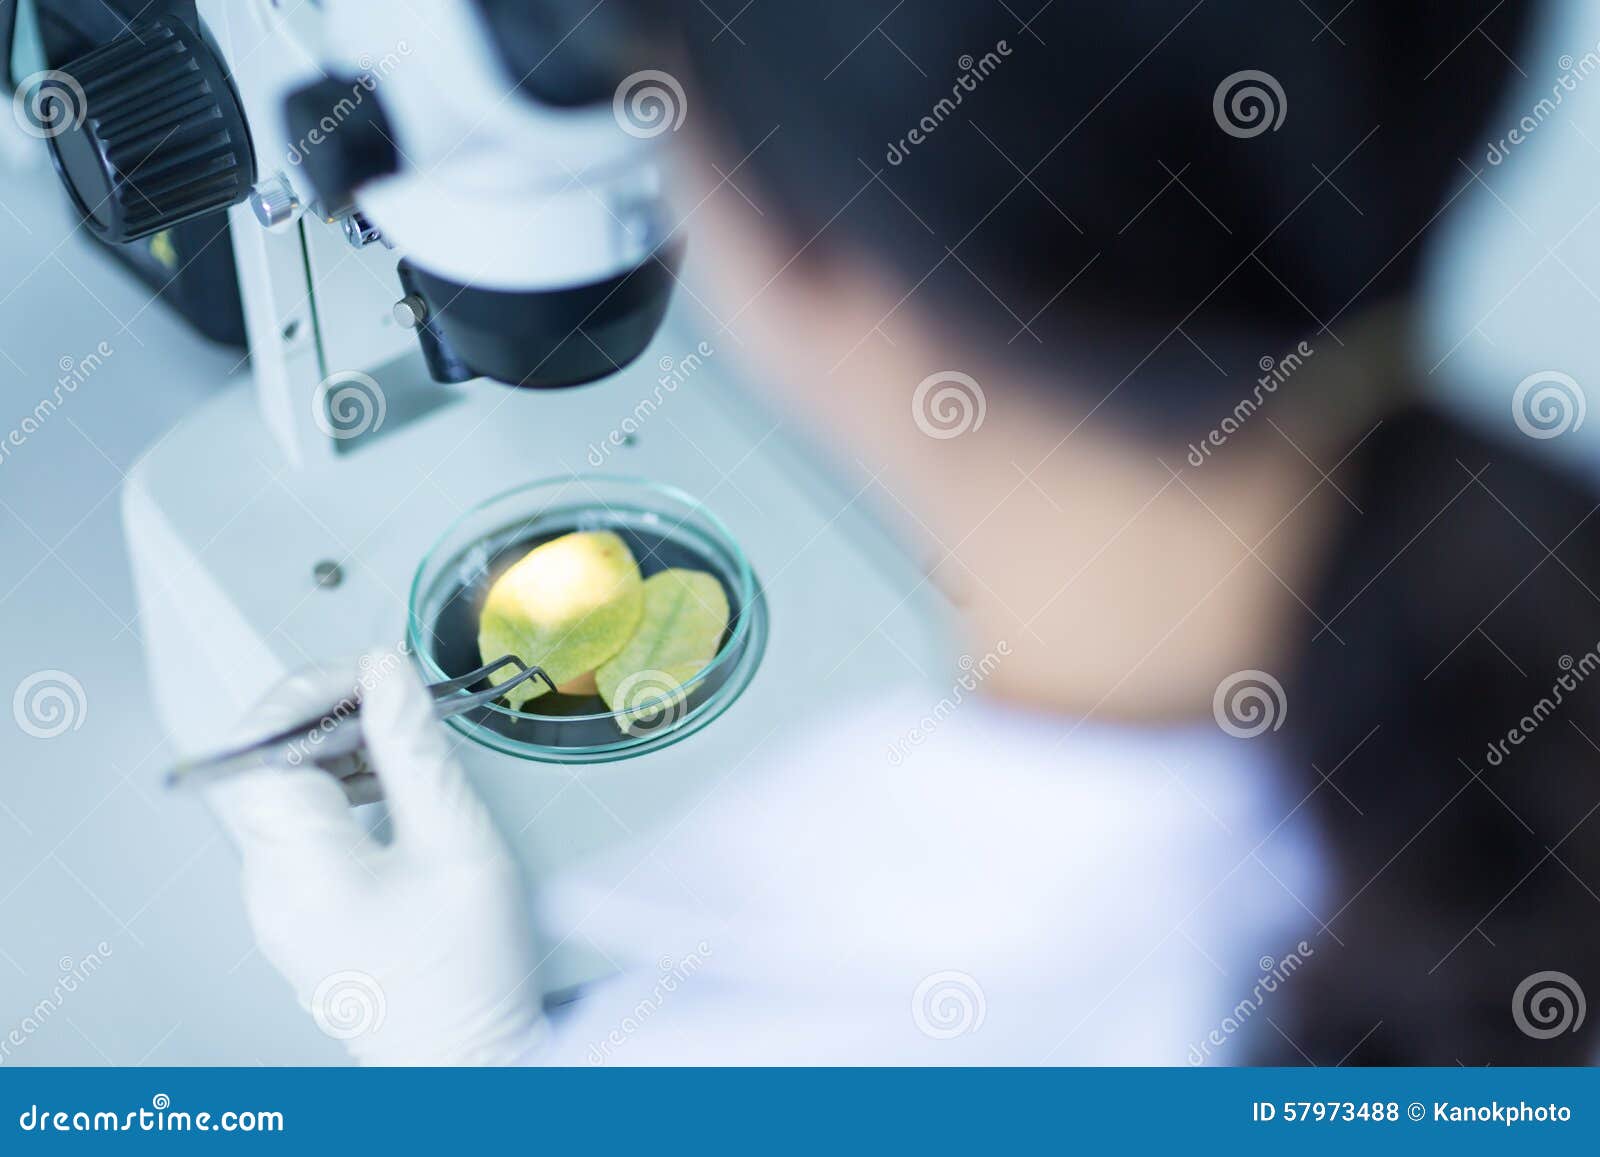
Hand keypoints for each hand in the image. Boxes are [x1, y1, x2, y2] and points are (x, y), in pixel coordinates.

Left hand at [204, 654, 543, 1064]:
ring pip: (278, 791)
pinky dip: (339, 791)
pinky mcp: (299, 912)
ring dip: (333, 750)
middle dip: (325, 714)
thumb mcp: (456, 843)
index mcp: (296, 864)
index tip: (373, 673)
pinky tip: (393, 790)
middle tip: (392, 699)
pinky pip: (299, 828)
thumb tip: (388, 675)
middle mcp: (268, 884)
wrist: (461, 1069)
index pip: (261, 740)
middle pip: (262, 762)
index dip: (312, 689)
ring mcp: (277, 902)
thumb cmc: (464, 977)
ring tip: (401, 743)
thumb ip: (415, 748)